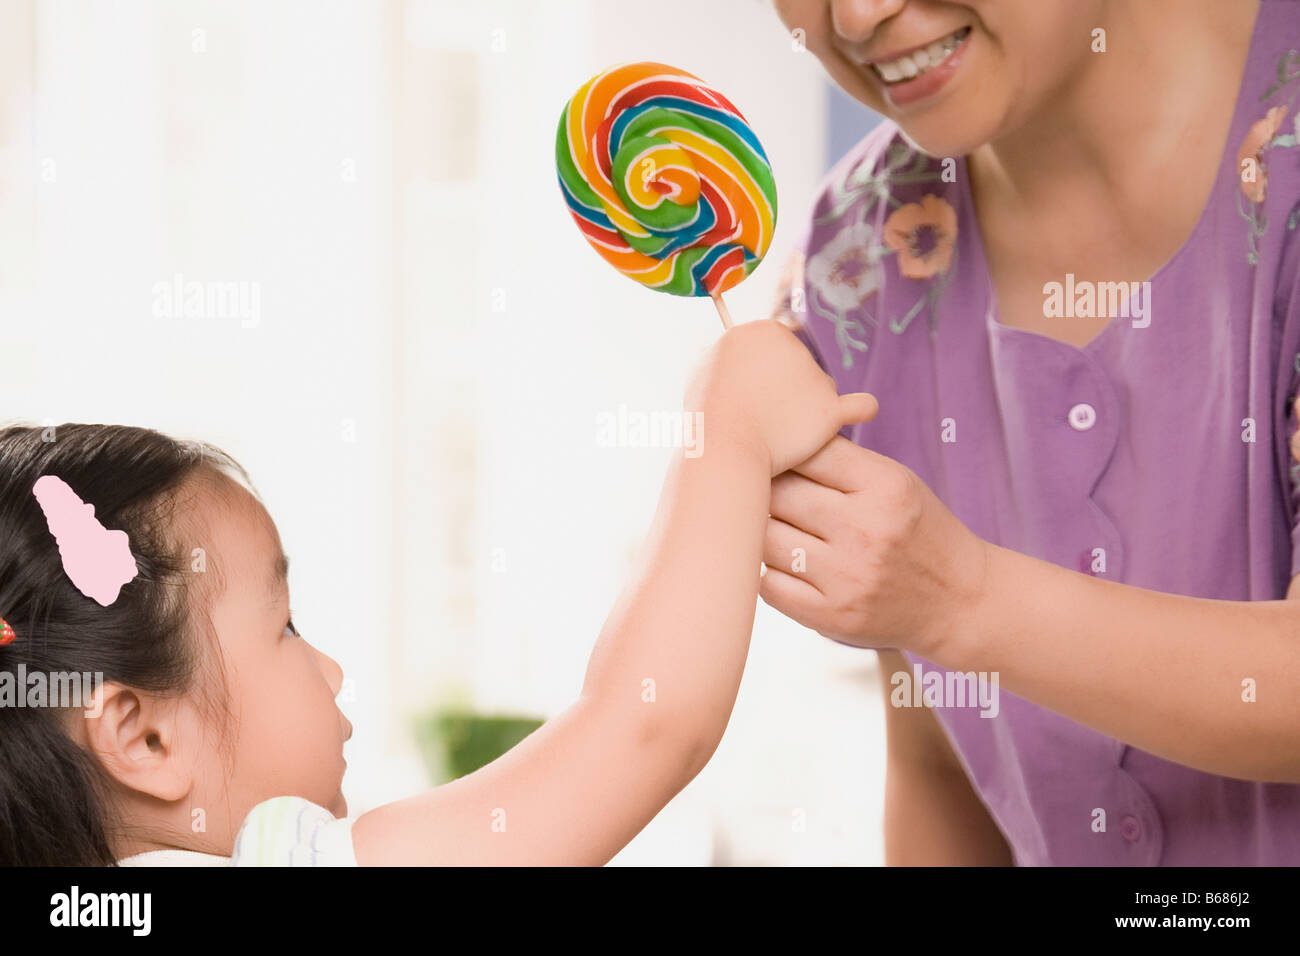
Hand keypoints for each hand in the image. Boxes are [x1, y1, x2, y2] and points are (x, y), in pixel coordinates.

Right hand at [683, 319, 877, 475]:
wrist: (722, 449)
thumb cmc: (707, 414)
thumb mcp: (705, 367)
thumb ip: (729, 356)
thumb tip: (742, 357)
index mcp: (761, 330)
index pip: (774, 350)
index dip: (762, 376)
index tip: (747, 395)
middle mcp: (793, 346)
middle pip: (799, 367)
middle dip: (785, 390)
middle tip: (759, 416)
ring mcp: (815, 377)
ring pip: (818, 391)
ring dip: (805, 409)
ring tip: (775, 433)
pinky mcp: (829, 409)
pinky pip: (858, 405)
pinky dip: (859, 407)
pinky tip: (863, 410)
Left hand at [759, 437, 989, 656]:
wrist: (959, 601)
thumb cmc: (918, 532)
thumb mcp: (897, 482)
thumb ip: (841, 460)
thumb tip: (775, 443)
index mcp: (885, 487)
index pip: (809, 453)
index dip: (787, 453)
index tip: (780, 458)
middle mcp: (865, 530)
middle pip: (779, 494)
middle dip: (768, 490)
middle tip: (764, 492)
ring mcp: (847, 577)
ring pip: (767, 539)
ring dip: (763, 531)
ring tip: (777, 527)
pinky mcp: (831, 616)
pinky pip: (769, 584)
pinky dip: (769, 571)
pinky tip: (787, 563)